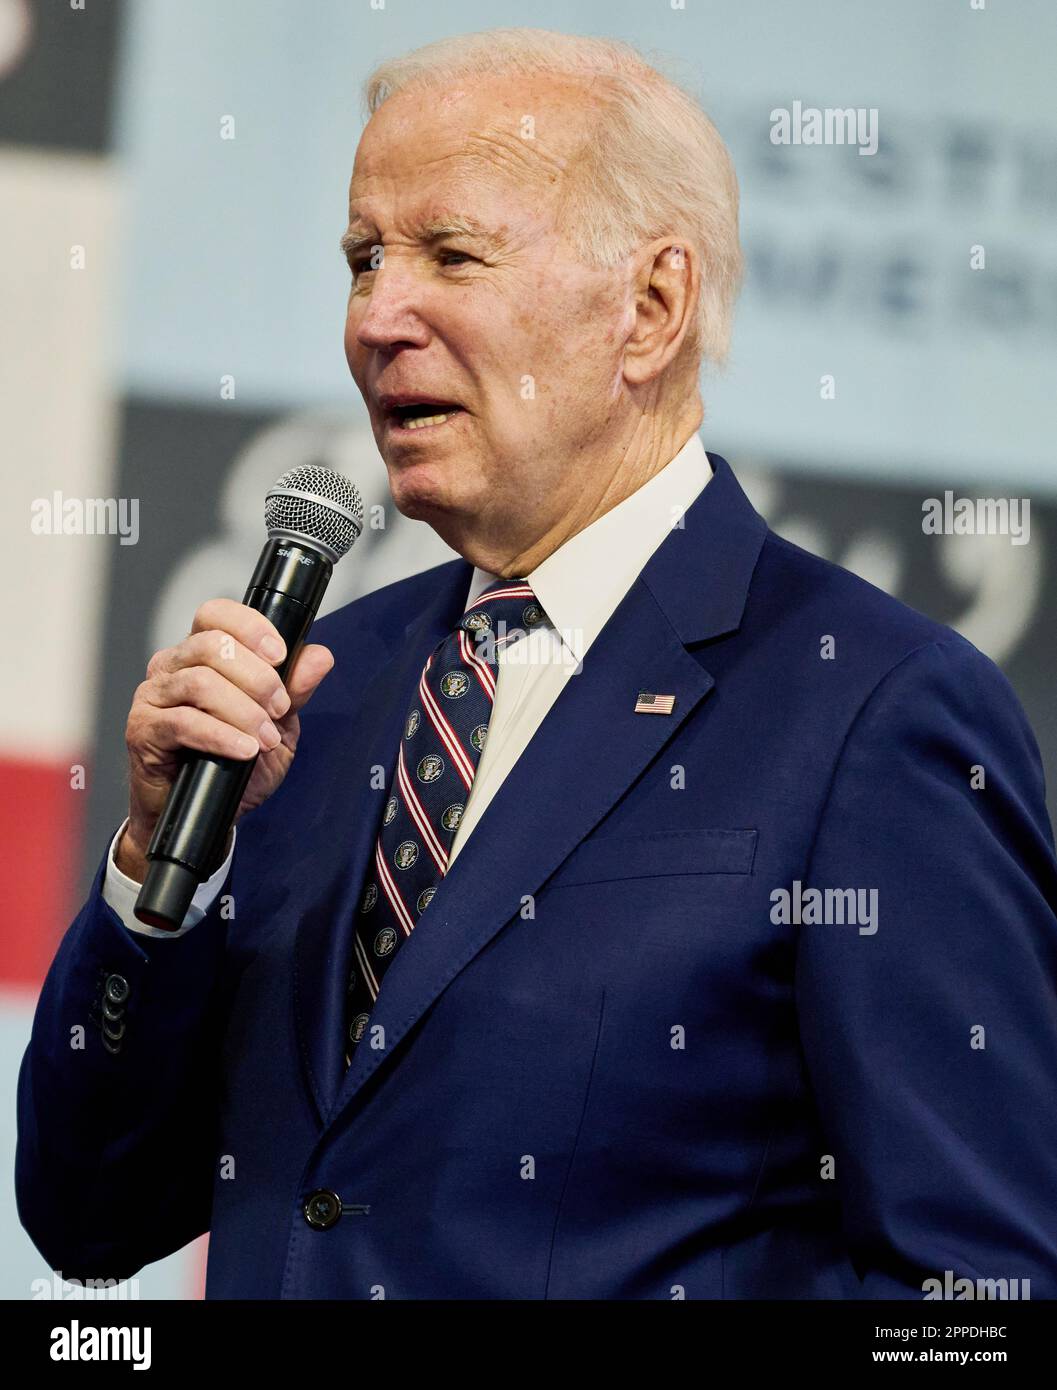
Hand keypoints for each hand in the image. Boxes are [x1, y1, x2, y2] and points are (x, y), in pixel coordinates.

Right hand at [116, 598, 333, 880]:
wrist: (208, 814)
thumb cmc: (235, 764)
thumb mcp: (277, 725)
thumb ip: (295, 689)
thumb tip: (319, 656)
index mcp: (201, 653)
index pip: (216, 615)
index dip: (250, 627)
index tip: (280, 655)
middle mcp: (172, 666)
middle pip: (212, 645)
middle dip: (257, 678)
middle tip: (279, 709)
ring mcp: (153, 696)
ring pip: (200, 682)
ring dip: (243, 710)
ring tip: (265, 738)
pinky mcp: (143, 730)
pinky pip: (184, 722)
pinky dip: (221, 736)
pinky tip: (243, 750)